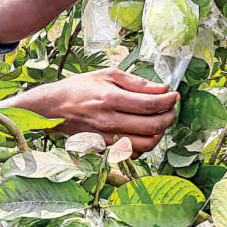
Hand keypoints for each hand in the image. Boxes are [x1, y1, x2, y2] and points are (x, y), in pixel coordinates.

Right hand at [0, 68, 178, 153]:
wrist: (52, 108)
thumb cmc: (78, 88)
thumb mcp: (105, 75)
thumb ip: (135, 82)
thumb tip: (161, 88)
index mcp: (110, 99)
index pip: (150, 104)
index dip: (168, 100)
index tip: (174, 95)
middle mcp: (109, 120)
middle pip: (152, 126)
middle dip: (170, 117)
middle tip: (172, 108)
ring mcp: (107, 137)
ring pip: (146, 144)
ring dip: (160, 133)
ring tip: (160, 120)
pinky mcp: (105, 147)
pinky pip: (133, 152)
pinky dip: (144, 144)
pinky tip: (143, 132)